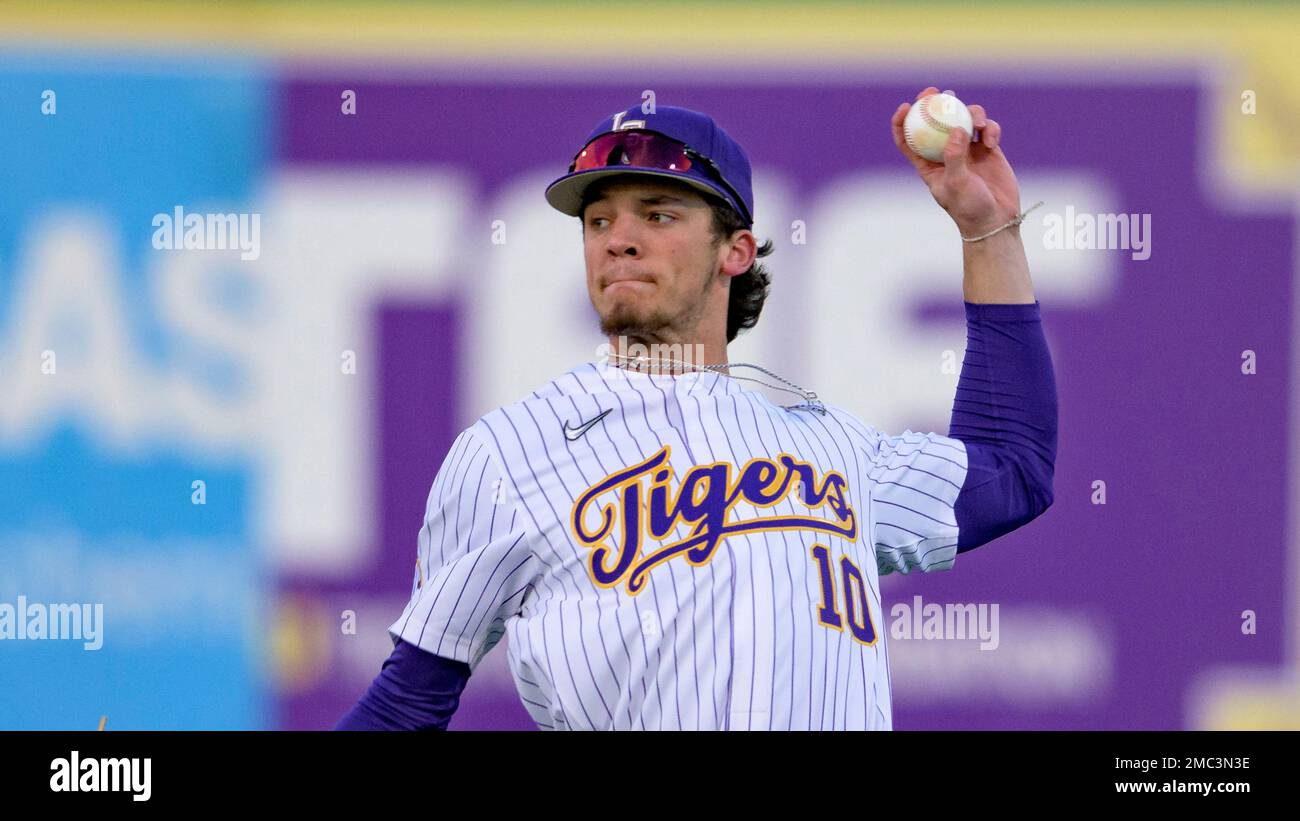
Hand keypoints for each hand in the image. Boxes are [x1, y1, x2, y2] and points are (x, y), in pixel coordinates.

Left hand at [891, 87, 1021, 237]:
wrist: (995, 220)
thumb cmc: (969, 208)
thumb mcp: (956, 184)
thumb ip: (954, 156)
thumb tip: (956, 129)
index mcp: (928, 164)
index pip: (908, 140)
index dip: (902, 121)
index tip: (905, 106)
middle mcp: (946, 154)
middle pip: (936, 122)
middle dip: (934, 104)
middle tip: (936, 92)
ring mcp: (968, 150)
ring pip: (964, 120)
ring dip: (971, 114)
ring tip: (978, 124)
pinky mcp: (988, 150)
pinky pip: (987, 129)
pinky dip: (990, 129)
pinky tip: (993, 140)